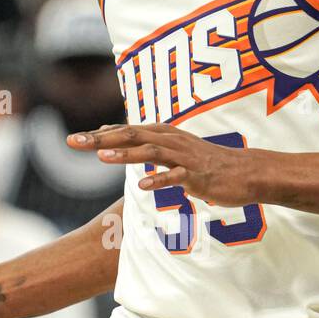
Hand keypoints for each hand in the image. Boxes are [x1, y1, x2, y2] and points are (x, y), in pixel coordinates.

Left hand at [68, 123, 262, 206]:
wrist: (245, 172)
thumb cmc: (206, 162)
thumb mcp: (173, 149)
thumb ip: (146, 143)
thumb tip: (115, 137)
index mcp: (163, 135)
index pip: (125, 132)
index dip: (98, 135)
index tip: (73, 140)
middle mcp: (171, 141)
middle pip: (132, 136)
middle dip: (101, 139)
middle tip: (74, 142)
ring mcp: (184, 157)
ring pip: (151, 152)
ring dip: (125, 154)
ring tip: (102, 157)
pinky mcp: (197, 175)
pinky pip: (176, 177)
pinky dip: (159, 180)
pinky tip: (142, 185)